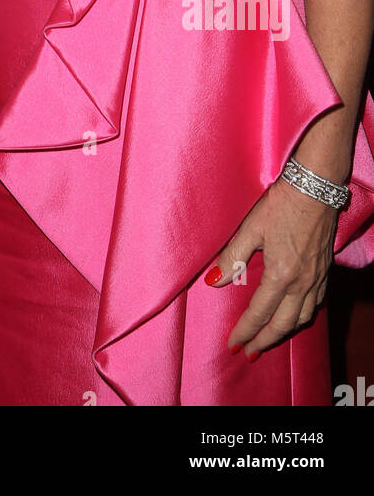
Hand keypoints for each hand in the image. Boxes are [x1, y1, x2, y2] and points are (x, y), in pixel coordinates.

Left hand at [206, 177, 336, 357]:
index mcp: (281, 275)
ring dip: (283, 332)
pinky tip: (294, 315)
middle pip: (282, 324)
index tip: (233, 345)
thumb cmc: (282, 204)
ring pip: (302, 318)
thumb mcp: (251, 228)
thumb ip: (232, 256)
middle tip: (249, 353)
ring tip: (268, 338)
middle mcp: (302, 283)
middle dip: (264, 341)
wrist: (316, 187)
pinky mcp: (325, 271)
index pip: (259, 313)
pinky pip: (316, 305)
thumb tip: (213, 281)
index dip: (245, 332)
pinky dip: (302, 317)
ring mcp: (317, 278)